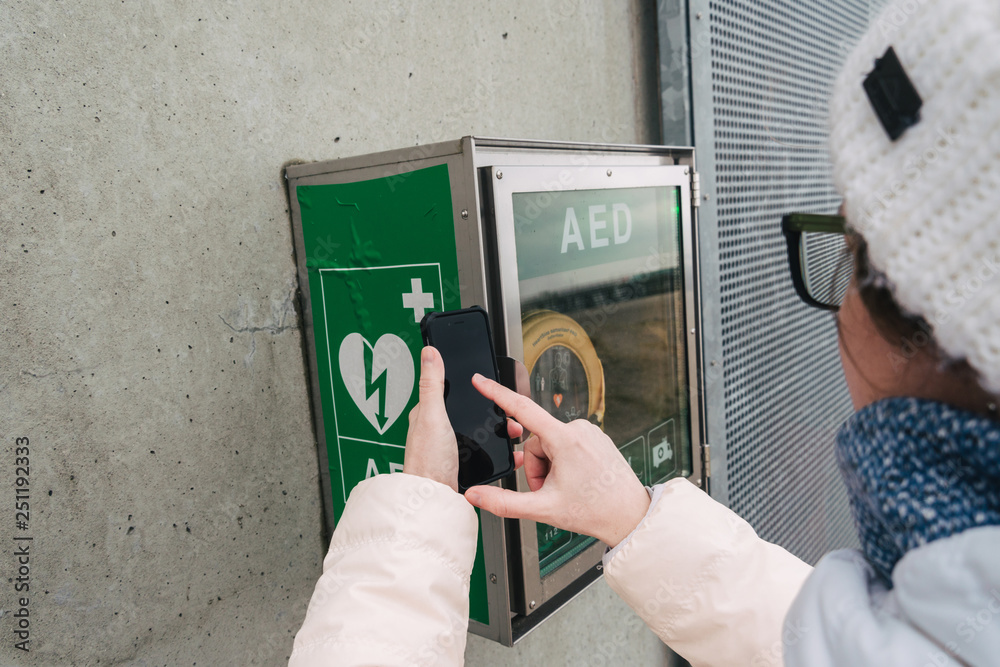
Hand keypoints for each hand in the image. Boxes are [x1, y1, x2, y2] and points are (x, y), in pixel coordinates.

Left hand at [403, 347, 525, 491]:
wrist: (435, 498)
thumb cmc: (427, 461)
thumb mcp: (432, 415)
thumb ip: (432, 384)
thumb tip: (429, 352)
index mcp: (427, 414)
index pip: (448, 391)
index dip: (469, 387)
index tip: (487, 384)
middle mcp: (437, 429)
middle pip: (469, 411)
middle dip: (490, 412)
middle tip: (507, 414)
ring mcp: (450, 446)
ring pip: (478, 431)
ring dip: (497, 431)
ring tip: (511, 431)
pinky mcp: (461, 462)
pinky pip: (483, 450)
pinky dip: (497, 449)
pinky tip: (506, 451)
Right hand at [463, 375, 649, 546]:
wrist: (629, 516)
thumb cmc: (595, 511)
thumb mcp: (543, 509)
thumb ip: (503, 503)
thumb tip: (475, 496)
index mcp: (564, 439)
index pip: (521, 408)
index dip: (496, 393)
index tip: (480, 380)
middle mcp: (578, 429)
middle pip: (535, 442)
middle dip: (535, 468)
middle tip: (549, 491)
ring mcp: (589, 432)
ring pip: (550, 445)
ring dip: (549, 468)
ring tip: (565, 488)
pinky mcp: (595, 438)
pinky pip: (566, 445)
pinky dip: (563, 464)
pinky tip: (577, 481)